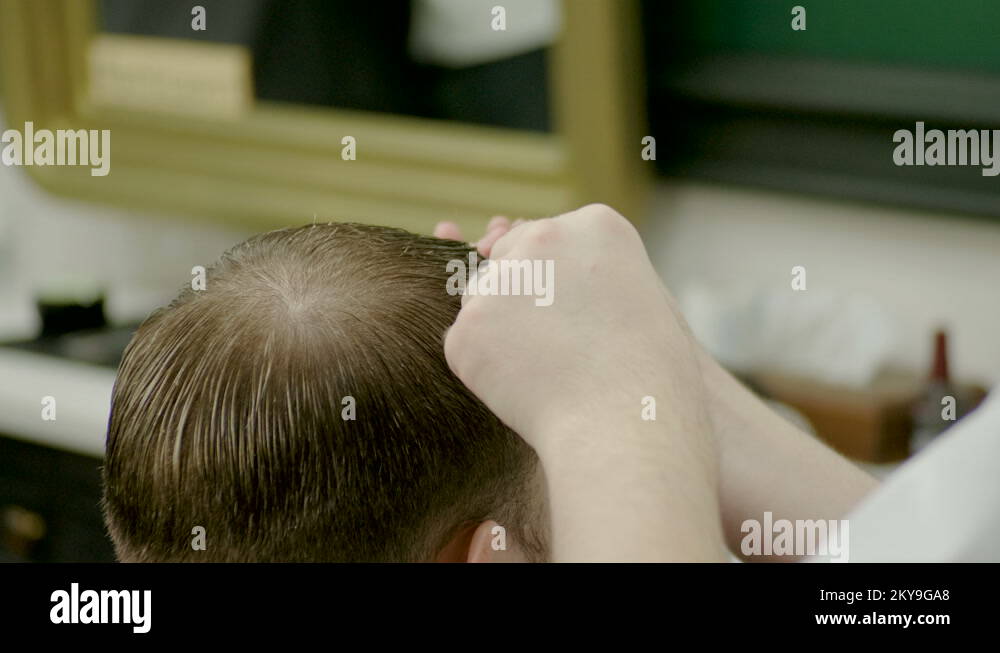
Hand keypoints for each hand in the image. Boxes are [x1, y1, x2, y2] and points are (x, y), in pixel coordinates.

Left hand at [443, 204, 711, 457]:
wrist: (629, 426)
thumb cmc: (644, 372)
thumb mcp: (632, 296)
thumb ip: (580, 269)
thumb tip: (499, 247)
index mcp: (596, 224)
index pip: (547, 242)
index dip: (558, 288)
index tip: (582, 324)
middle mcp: (544, 238)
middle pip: (507, 262)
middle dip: (523, 303)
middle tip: (565, 352)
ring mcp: (502, 281)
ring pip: (482, 303)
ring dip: (502, 337)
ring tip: (553, 373)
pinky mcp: (469, 327)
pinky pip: (465, 346)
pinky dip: (486, 373)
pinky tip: (528, 390)